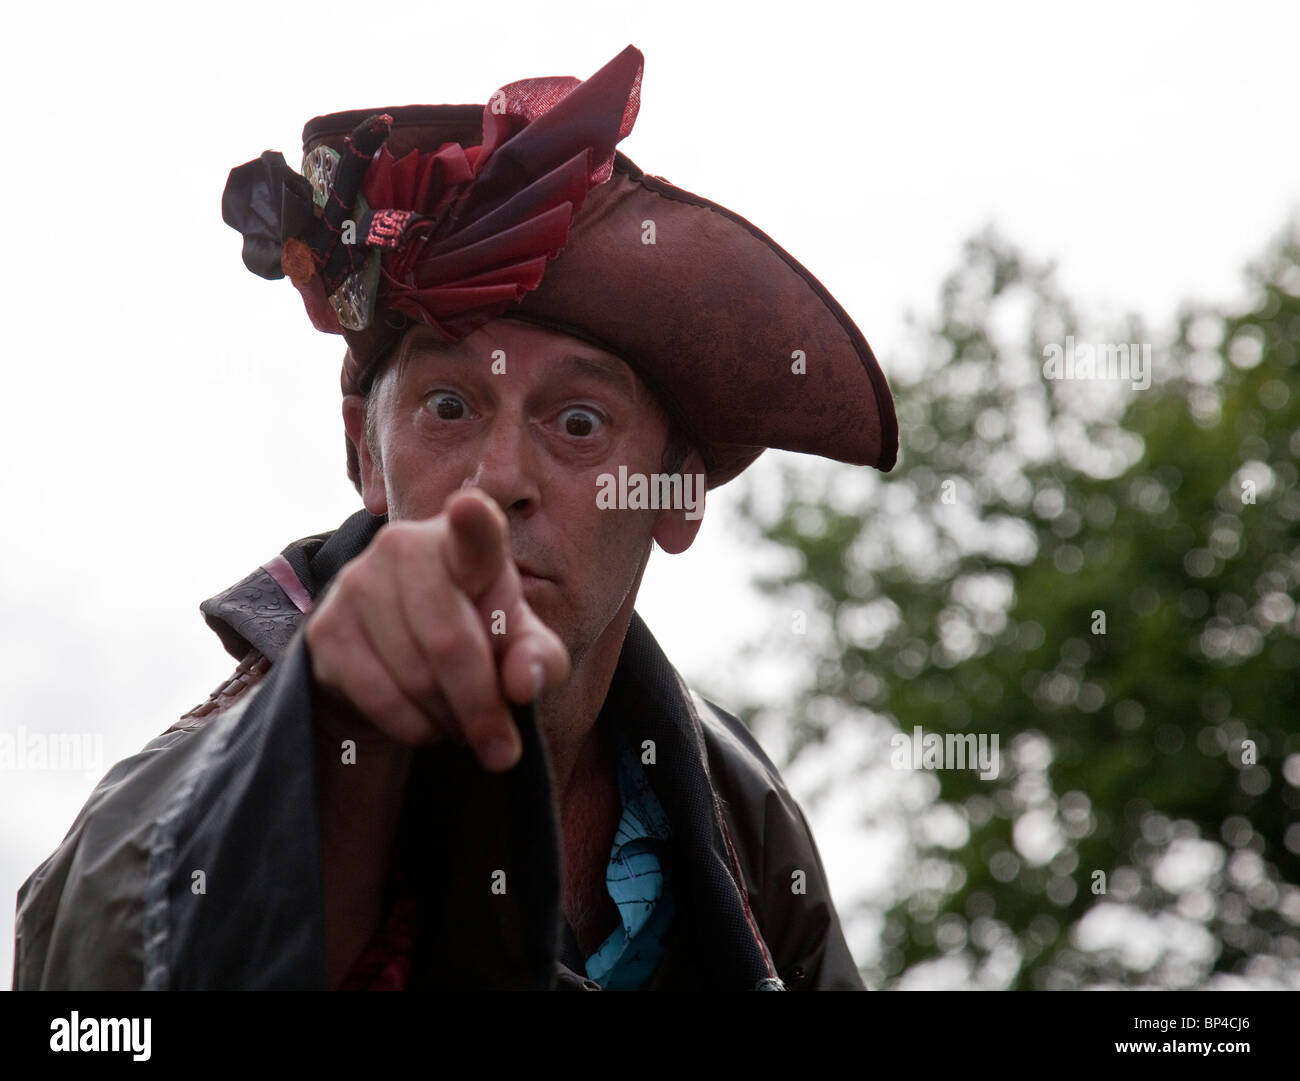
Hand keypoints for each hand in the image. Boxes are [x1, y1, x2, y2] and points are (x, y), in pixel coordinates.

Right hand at [303, 488, 569, 770]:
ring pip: (416, 677)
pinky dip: (413, 726)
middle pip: (450, 643)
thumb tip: (521, 684)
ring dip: (450, 720)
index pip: (473, 532)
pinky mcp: (325, 629)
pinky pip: (379, 697)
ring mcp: (357, 583)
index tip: (469, 507)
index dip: (472, 522)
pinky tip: (425, 723)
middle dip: (482, 708)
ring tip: (463, 724)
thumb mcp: (520, 648)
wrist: (398, 660)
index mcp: (465, 541)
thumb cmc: (477, 639)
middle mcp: (404, 546)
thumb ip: (538, 659)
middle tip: (502, 750)